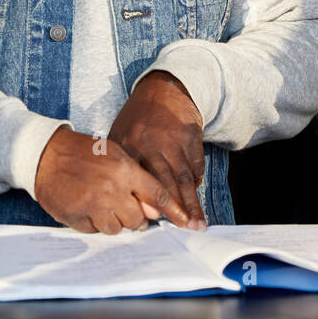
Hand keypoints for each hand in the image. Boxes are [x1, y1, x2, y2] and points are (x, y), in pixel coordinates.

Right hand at [34, 126, 193, 233]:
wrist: (45, 154)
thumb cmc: (84, 153)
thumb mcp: (115, 154)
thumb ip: (137, 179)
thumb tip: (155, 210)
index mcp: (124, 170)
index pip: (157, 195)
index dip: (173, 211)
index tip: (185, 222)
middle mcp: (111, 190)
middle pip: (138, 220)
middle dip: (137, 218)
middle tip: (127, 208)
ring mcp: (93, 205)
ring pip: (117, 229)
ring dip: (115, 221)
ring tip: (105, 206)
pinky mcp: (76, 218)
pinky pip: (95, 231)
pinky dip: (94, 223)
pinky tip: (87, 207)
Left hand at [107, 70, 206, 229]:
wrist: (162, 88)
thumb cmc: (137, 121)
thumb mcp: (120, 138)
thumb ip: (124, 170)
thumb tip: (137, 207)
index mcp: (126, 146)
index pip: (136, 182)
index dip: (147, 205)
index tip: (153, 224)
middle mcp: (149, 144)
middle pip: (164, 183)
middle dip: (175, 209)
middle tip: (184, 229)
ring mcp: (172, 139)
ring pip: (184, 178)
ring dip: (192, 203)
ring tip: (197, 224)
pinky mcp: (191, 135)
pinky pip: (196, 165)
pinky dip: (196, 182)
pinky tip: (194, 195)